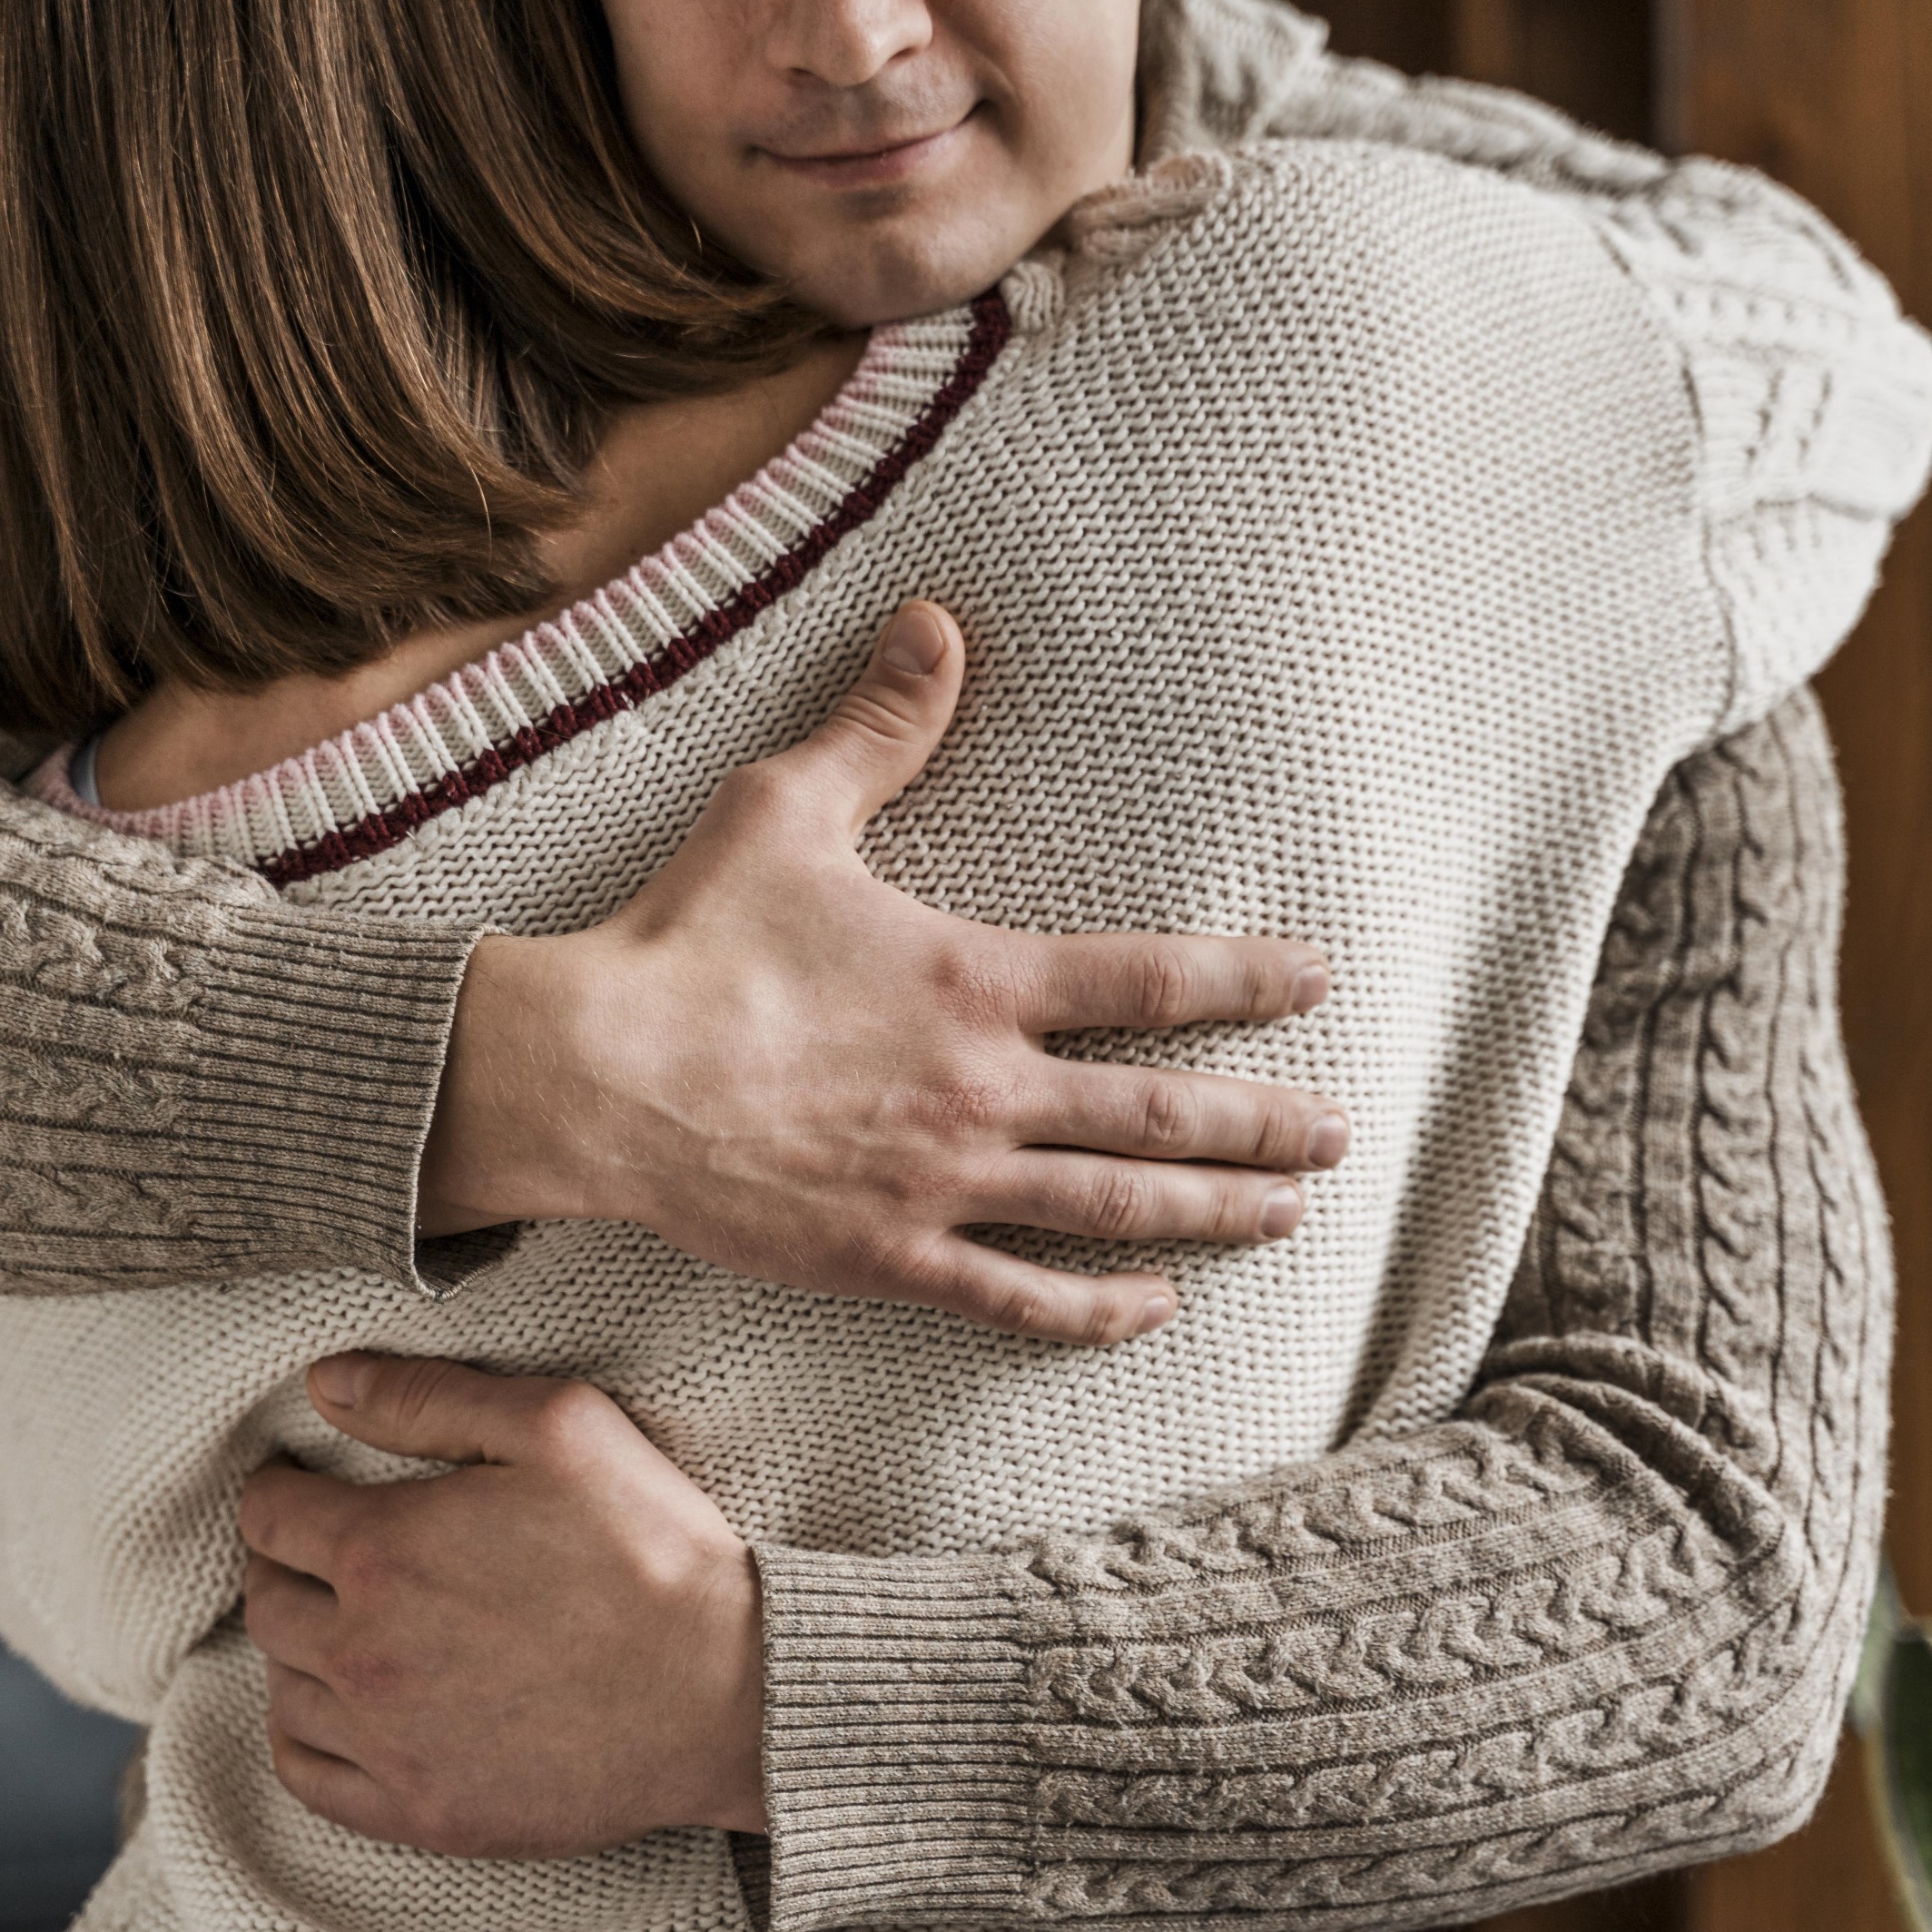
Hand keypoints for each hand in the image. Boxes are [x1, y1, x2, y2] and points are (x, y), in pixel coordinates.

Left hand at [240, 1353, 765, 1857]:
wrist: (726, 1692)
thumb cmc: (652, 1548)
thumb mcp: (558, 1426)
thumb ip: (428, 1396)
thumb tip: (325, 1381)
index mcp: (385, 1551)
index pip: (270, 1515)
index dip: (280, 1487)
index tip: (298, 1482)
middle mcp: (366, 1652)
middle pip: (267, 1600)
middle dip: (283, 1561)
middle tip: (321, 1545)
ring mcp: (389, 1742)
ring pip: (282, 1687)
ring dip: (296, 1645)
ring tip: (339, 1620)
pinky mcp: (421, 1810)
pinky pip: (308, 1775)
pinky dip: (303, 1734)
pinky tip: (337, 1708)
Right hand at [420, 600, 1348, 1345]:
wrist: (596, 1078)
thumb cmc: (688, 939)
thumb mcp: (787, 809)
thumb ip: (880, 726)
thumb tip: (938, 622)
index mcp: (977, 978)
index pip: (1153, 979)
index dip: (1248, 979)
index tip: (1316, 981)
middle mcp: (985, 1088)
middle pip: (1165, 1112)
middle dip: (1264, 1123)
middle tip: (1334, 1133)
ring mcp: (945, 1183)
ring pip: (1116, 1206)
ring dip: (1214, 1211)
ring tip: (1285, 1214)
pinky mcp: (890, 1258)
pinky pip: (1019, 1296)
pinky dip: (1097, 1308)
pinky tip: (1153, 1308)